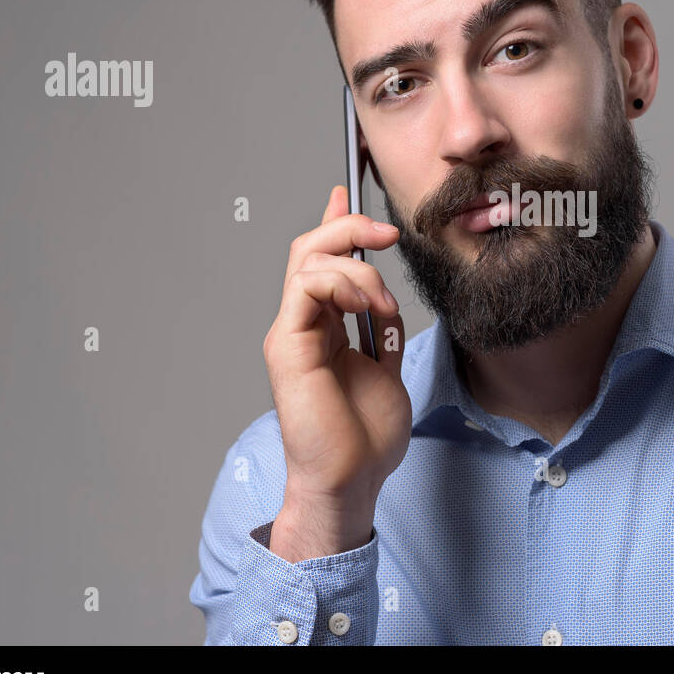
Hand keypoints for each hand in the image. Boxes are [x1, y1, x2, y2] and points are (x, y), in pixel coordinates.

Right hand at [262, 185, 409, 557]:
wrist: (351, 481)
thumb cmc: (365, 437)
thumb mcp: (386, 366)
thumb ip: (380, 328)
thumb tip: (384, 296)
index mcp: (323, 327)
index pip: (320, 260)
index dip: (334, 223)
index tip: (346, 193)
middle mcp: (302, 325)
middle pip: (310, 248)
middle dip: (348, 227)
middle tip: (386, 233)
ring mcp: (291, 332)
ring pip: (308, 258)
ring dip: (358, 267)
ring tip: (383, 304)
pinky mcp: (287, 344)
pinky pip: (307, 285)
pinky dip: (345, 283)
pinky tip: (369, 307)